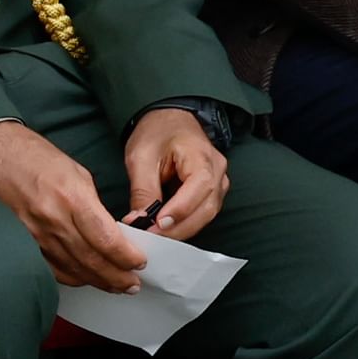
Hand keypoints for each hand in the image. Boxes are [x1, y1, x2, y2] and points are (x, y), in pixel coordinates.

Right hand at [0, 116, 146, 289]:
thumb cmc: (33, 155)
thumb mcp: (77, 173)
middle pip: (92, 260)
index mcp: (72, 197)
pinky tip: (83, 279)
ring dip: (97, 281)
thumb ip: (94, 205)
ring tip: (115, 286)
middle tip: (132, 284)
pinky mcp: (23, 238)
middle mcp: (53, 218)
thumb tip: (112, 231)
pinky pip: (50, 266)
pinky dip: (70, 277)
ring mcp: (35, 232)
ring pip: (73, 268)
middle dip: (117, 277)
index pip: (106, 239)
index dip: (127, 256)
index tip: (139, 262)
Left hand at [117, 104, 232, 241]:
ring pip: (206, 215)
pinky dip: (184, 224)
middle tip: (151, 239)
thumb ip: (143, 190)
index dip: (179, 211)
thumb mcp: (141, 157)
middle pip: (206, 208)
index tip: (156, 225)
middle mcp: (218, 172)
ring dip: (182, 230)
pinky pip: (201, 213)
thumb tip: (138, 220)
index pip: (199, 188)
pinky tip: (165, 231)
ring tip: (155, 238)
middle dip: (179, 228)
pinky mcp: (211, 192)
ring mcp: (219, 183)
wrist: (170, 119)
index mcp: (202, 157)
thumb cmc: (156, 133)